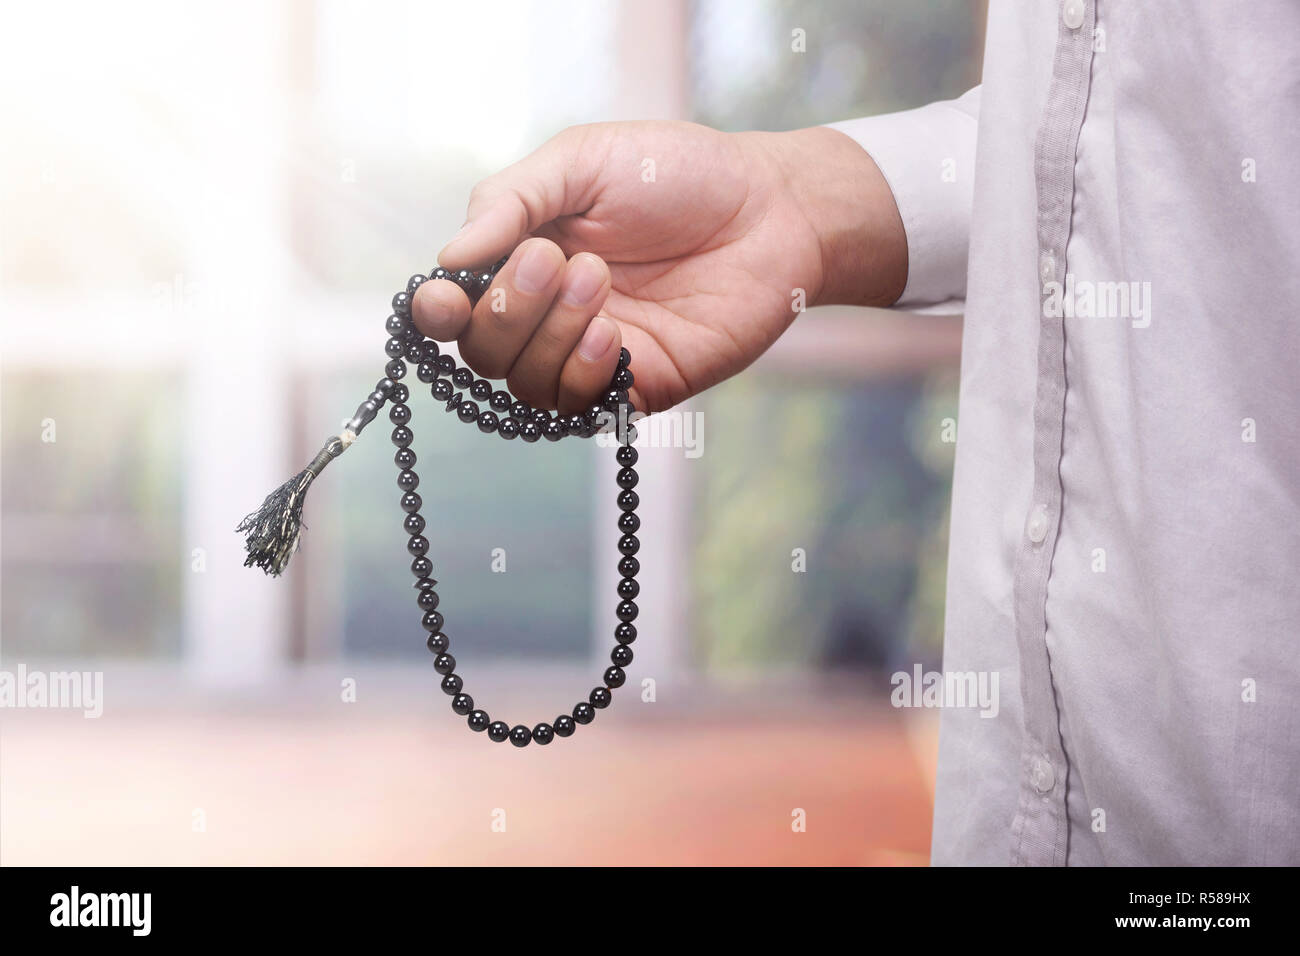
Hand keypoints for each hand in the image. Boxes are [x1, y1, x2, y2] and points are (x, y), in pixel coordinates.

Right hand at [412, 120, 905, 413]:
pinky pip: (580, 405)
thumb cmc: (675, 175)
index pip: (455, 309)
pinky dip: (582, 370)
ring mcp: (590, 355)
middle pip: (482, 353)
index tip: (442, 299)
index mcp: (522, 260)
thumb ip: (510, 202)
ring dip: (550, 332)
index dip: (437, 314)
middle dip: (507, 309)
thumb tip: (449, 257)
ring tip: (600, 279)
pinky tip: (612, 332)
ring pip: (525, 383)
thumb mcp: (581, 163)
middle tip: (558, 258)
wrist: (769, 208)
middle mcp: (547, 316)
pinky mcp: (636, 386)